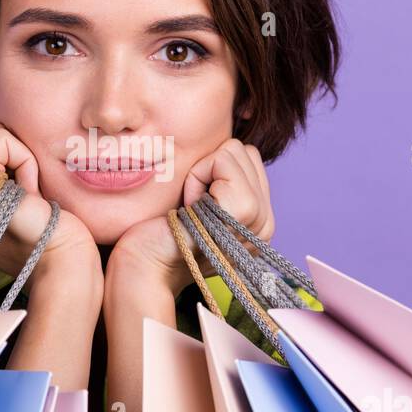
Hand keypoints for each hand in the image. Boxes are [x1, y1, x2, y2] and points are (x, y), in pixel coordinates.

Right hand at [0, 122, 99, 287]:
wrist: (60, 259)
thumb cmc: (46, 231)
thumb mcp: (11, 200)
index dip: (7, 166)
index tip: (22, 201)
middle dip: (13, 159)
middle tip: (27, 197)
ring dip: (19, 159)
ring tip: (26, 196)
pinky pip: (1, 141)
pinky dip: (25, 160)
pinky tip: (29, 193)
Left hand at [108, 137, 274, 295]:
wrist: (145, 264)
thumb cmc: (165, 231)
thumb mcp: (205, 204)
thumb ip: (226, 182)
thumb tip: (231, 147)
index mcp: (261, 220)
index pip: (250, 159)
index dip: (216, 170)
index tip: (198, 204)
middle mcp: (266, 222)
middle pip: (245, 151)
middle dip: (210, 169)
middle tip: (193, 207)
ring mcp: (257, 220)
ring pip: (235, 151)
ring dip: (202, 174)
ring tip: (192, 208)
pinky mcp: (241, 213)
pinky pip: (222, 161)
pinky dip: (197, 177)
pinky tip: (188, 208)